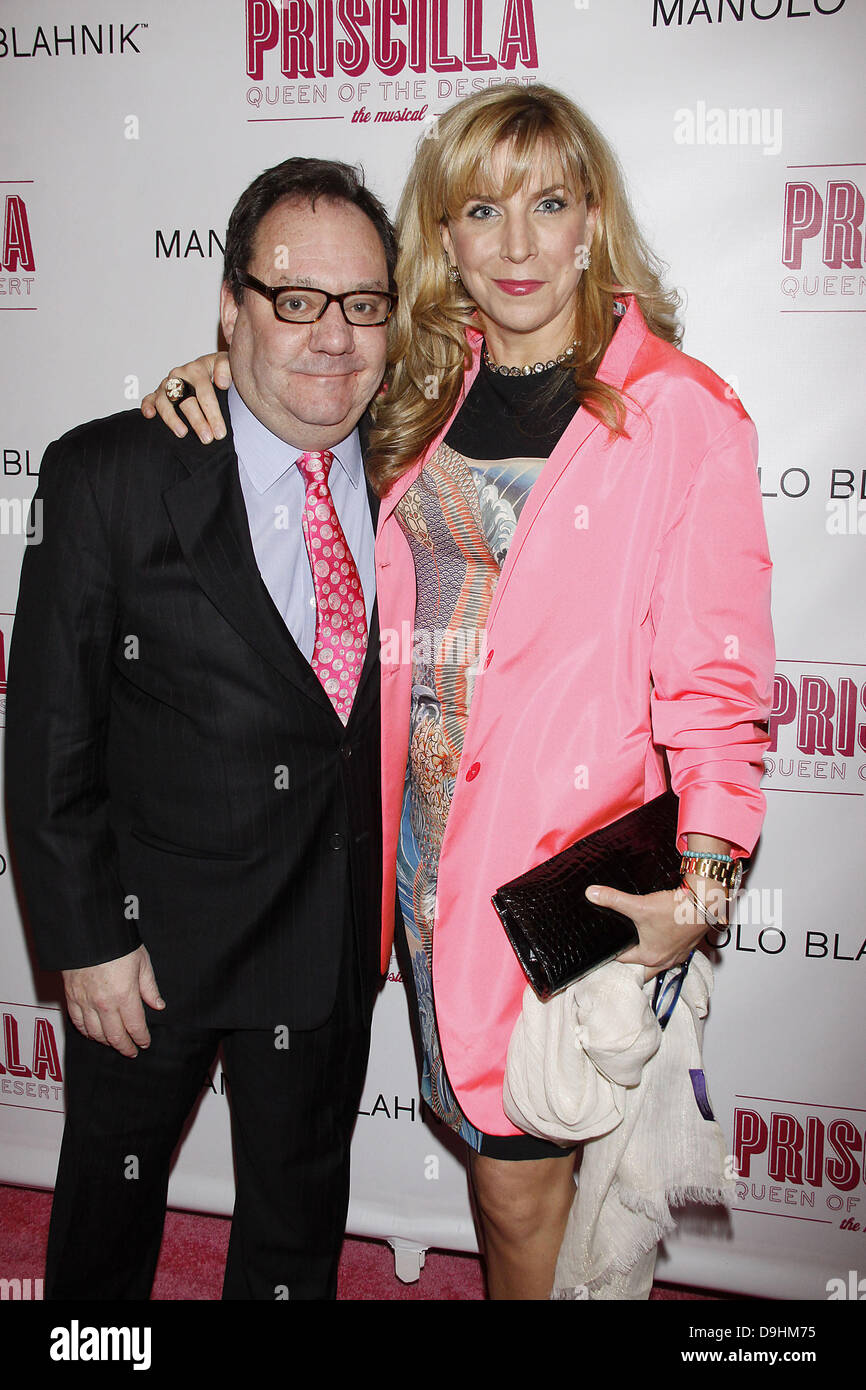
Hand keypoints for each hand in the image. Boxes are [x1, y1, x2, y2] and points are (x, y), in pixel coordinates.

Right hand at [62, 945, 164, 1056]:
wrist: (88, 933)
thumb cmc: (117, 944)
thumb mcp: (142, 962)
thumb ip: (149, 987)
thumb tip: (158, 1005)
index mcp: (124, 995)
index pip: (135, 1027)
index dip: (141, 1038)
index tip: (145, 1043)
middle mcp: (104, 1003)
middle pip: (115, 1036)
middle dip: (125, 1046)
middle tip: (131, 1051)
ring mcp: (86, 1002)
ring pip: (96, 1034)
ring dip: (107, 1042)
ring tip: (115, 1044)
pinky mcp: (72, 998)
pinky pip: (78, 1023)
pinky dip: (86, 1032)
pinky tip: (93, 1034)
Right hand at [140, 352, 231, 441]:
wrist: (209, 369)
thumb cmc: (218, 370)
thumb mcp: (228, 363)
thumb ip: (226, 368)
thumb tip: (221, 382)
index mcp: (197, 368)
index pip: (204, 392)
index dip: (212, 413)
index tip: (220, 432)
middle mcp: (180, 375)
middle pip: (185, 400)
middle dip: (197, 421)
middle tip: (207, 438)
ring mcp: (168, 384)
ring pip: (165, 401)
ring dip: (172, 419)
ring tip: (182, 433)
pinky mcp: (159, 393)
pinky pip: (149, 398)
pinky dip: (147, 406)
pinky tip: (150, 415)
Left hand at [585, 882, 715, 979]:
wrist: (704, 904)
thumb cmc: (677, 910)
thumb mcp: (639, 905)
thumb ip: (613, 899)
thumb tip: (592, 894)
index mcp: (650, 957)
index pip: (623, 960)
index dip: (612, 952)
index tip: (605, 948)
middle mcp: (665, 960)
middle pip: (642, 967)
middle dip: (631, 960)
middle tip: (621, 950)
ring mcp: (678, 954)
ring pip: (658, 961)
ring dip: (649, 954)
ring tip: (638, 943)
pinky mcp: (687, 944)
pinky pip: (672, 952)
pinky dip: (664, 946)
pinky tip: (660, 935)